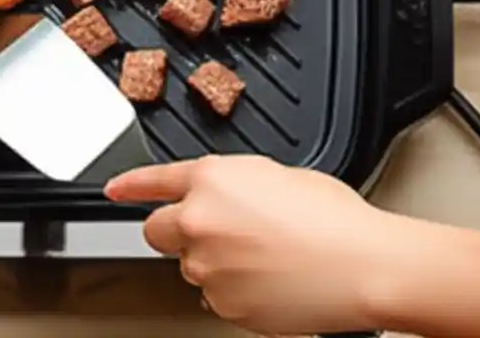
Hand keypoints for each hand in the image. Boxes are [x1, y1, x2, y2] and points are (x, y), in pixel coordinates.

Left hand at [104, 155, 414, 334]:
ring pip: (190, 266)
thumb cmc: (335, 219)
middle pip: (157, 230)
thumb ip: (232, 184)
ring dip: (214, 263)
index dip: (130, 185)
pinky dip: (235, 292)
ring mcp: (205, 266)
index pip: (152, 180)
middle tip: (222, 236)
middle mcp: (197, 221)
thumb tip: (224, 198)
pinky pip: (215, 297)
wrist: (365, 266)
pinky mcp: (221, 303)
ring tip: (266, 259)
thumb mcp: (278, 176)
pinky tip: (271, 282)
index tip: (114, 189)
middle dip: (179, 232)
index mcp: (210, 179)